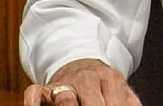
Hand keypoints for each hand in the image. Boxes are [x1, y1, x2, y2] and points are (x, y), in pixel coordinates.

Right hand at [22, 58, 141, 104]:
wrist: (81, 61)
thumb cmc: (105, 86)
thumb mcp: (122, 92)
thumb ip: (129, 104)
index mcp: (110, 80)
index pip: (115, 104)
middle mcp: (86, 80)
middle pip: (91, 103)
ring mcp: (63, 84)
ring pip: (64, 98)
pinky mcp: (42, 89)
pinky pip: (33, 93)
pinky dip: (33, 104)